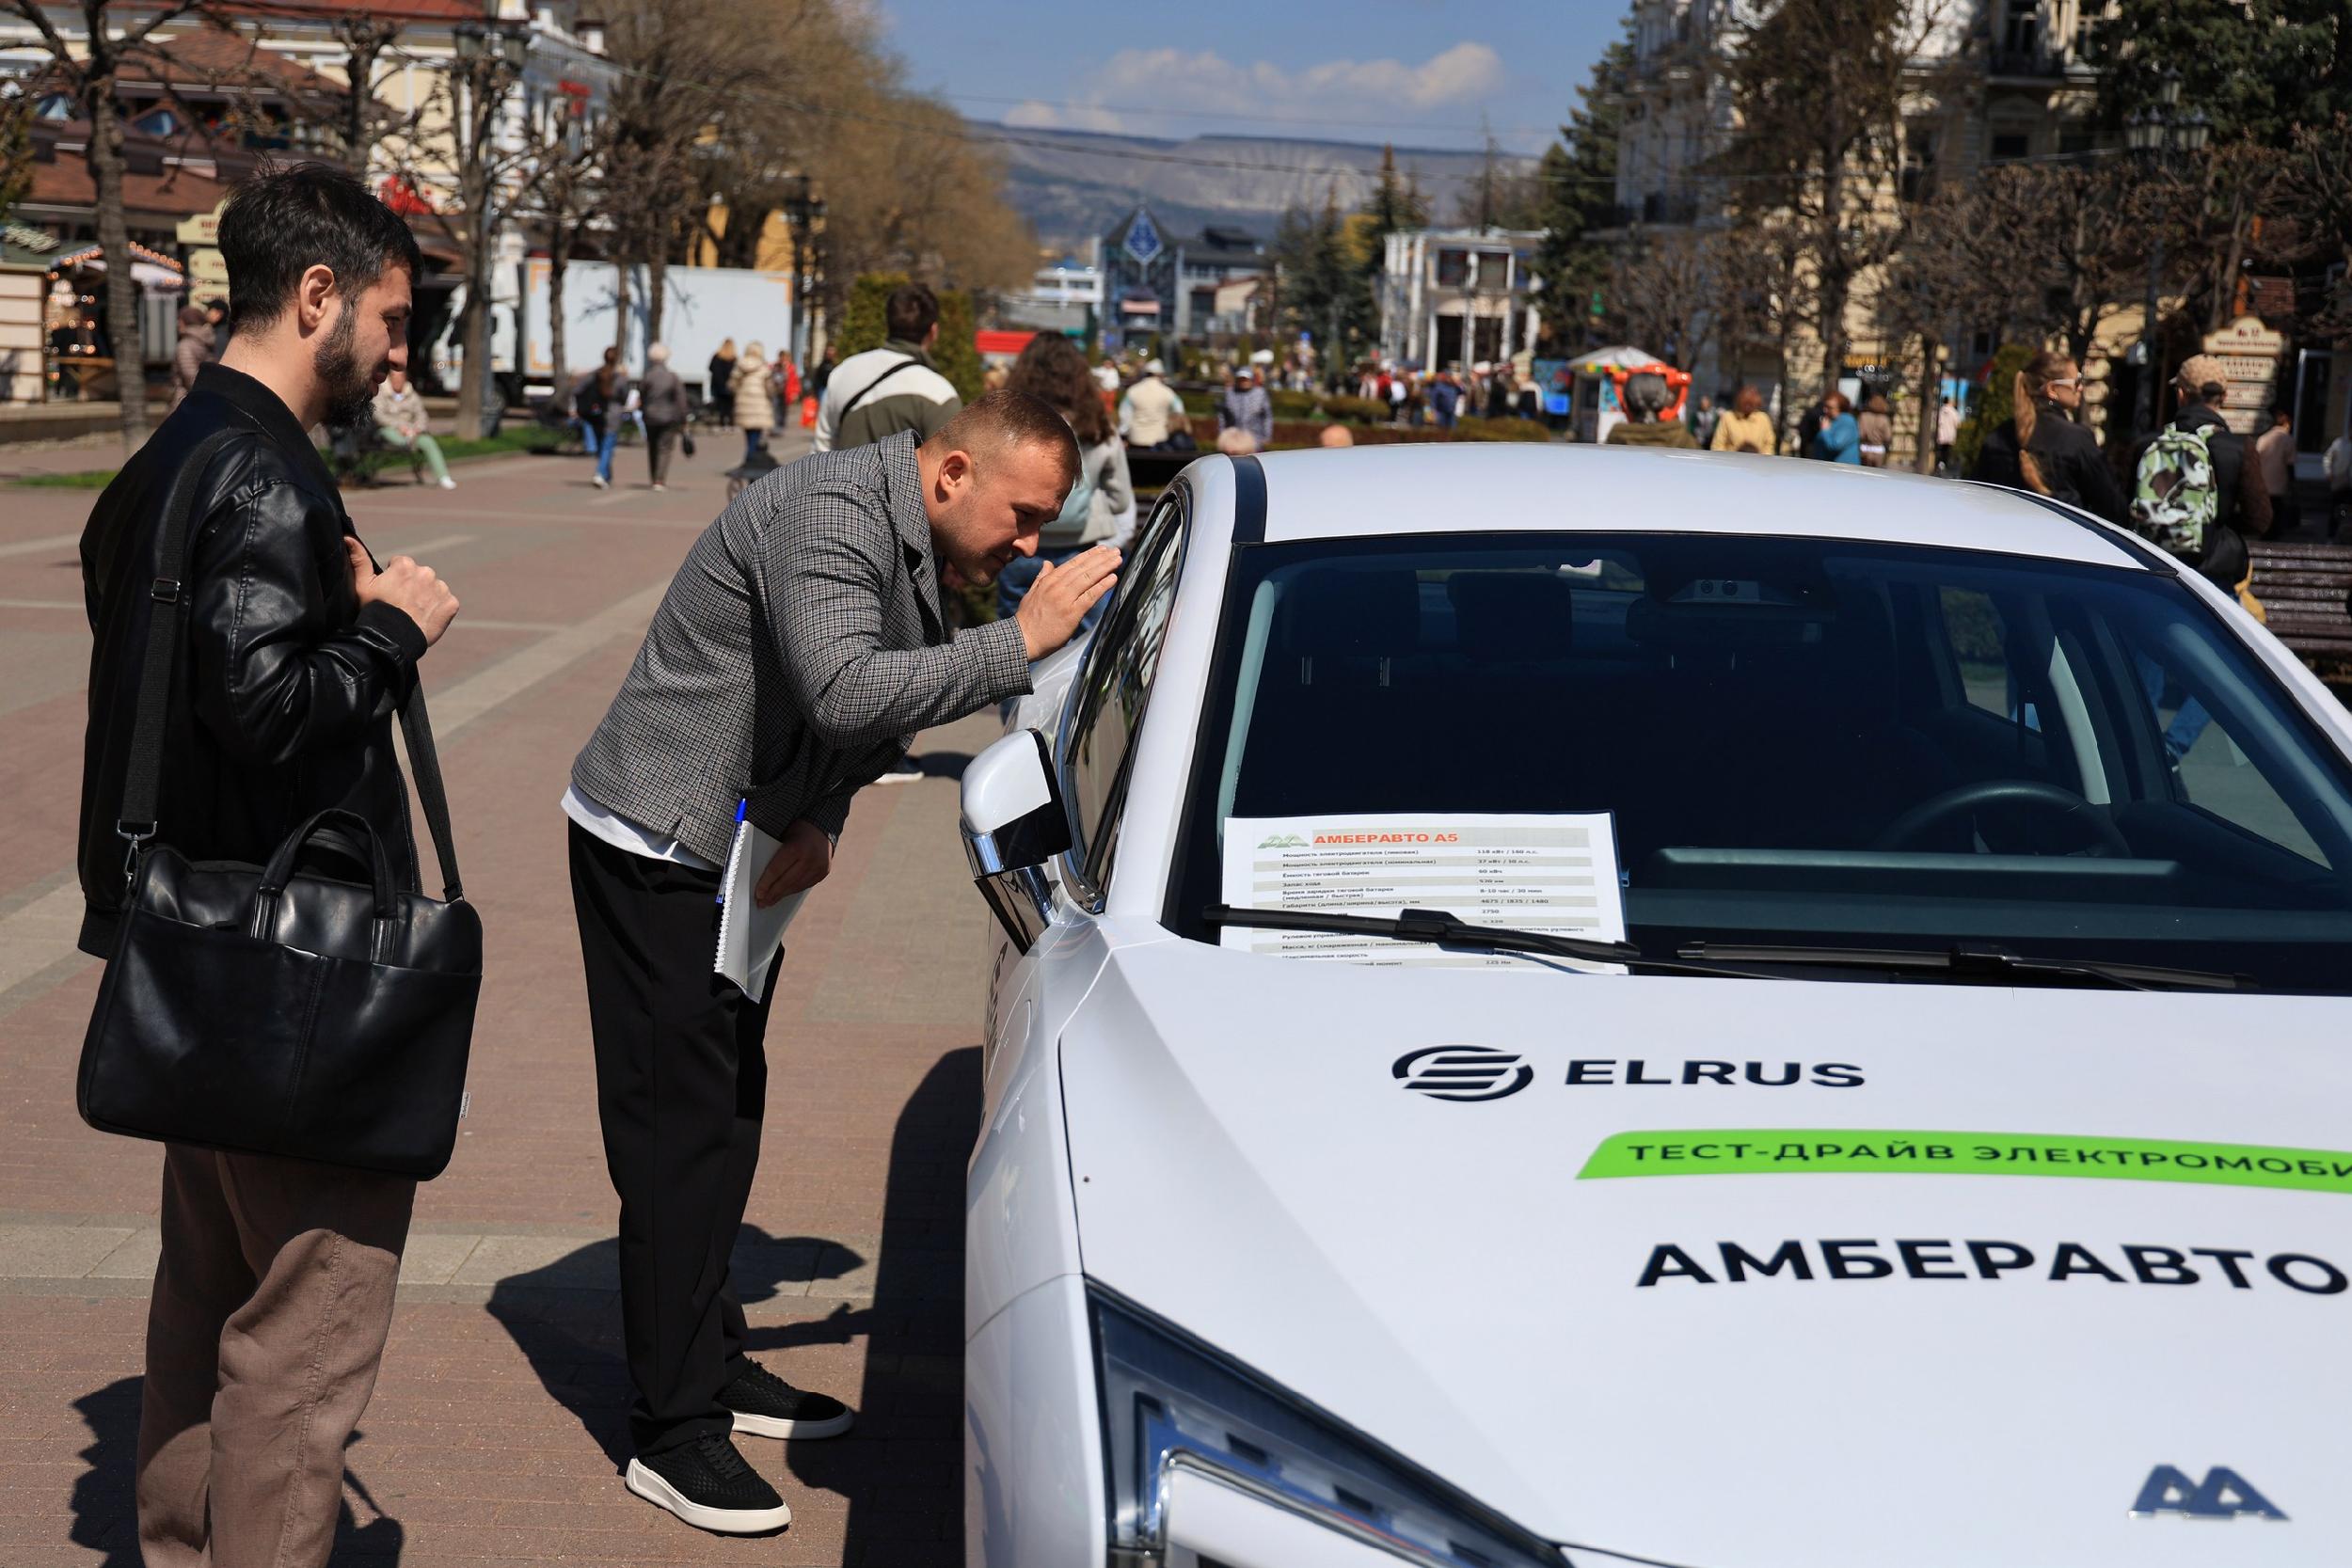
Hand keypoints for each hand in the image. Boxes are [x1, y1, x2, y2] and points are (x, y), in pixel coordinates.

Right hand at [347, 539, 458, 645]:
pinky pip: (447, 602)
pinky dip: (440, 609)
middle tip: (402, 604)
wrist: (393, 639)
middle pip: (419, 576)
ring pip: (434, 588)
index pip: (401, 565)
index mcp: (405, 565)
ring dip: (427, 597)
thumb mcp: (362, 585)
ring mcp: (440, 588)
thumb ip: (359, 559)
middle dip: (412, 586)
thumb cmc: (375, 612)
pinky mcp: (451, 603)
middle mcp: (426, 572)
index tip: (390, 592)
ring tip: (414, 612)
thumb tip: (349, 538)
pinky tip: (427, 618)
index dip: (394, 578)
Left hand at [754, 819, 831, 907]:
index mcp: (797, 847)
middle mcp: (810, 858)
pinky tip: (784, 894)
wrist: (822, 826)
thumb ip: (772, 853)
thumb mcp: (783, 835)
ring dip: (782, 895)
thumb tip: (758, 875)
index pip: (776, 870)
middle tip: (761, 903)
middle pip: (786, 882)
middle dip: (772, 894)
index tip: (758, 894)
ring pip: (796, 886)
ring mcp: (819, 866)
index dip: (765, 884)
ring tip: (770, 901)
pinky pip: (805, 885)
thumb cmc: (797, 829)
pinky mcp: (824, 872)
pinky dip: (793, 890)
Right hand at [1014, 545, 1119, 659]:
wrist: (1022, 640)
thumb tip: (1047, 564)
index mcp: (1048, 581)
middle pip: (1083, 568)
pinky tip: (1113, 578)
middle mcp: (1057, 587)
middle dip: (1101, 558)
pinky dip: (1102, 586)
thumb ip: (1041, 578)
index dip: (1089, 555)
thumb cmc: (1027, 620)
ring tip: (1117, 560)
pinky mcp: (1072, 613)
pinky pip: (1090, 596)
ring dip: (1105, 567)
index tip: (1101, 549)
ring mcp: (1065, 599)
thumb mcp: (1031, 594)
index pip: (1072, 564)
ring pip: (1088, 578)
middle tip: (1115, 551)